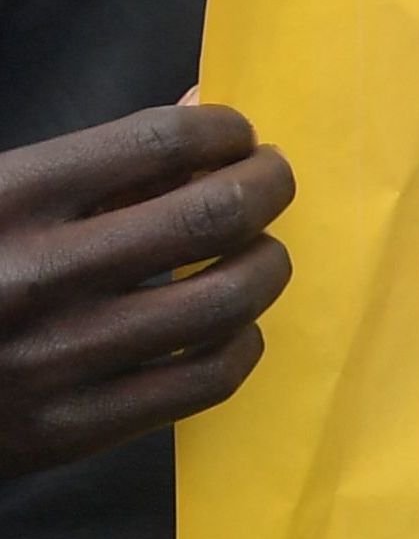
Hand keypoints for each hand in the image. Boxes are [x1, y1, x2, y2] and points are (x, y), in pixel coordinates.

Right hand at [0, 105, 296, 476]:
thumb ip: (97, 163)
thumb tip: (205, 108)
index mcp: (6, 199)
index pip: (158, 143)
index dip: (221, 132)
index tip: (237, 137)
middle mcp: (36, 275)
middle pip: (211, 216)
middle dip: (266, 186)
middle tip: (272, 180)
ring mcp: (56, 358)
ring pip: (224, 301)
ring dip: (266, 264)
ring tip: (260, 250)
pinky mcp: (69, 430)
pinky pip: (203, 380)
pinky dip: (241, 343)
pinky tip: (233, 326)